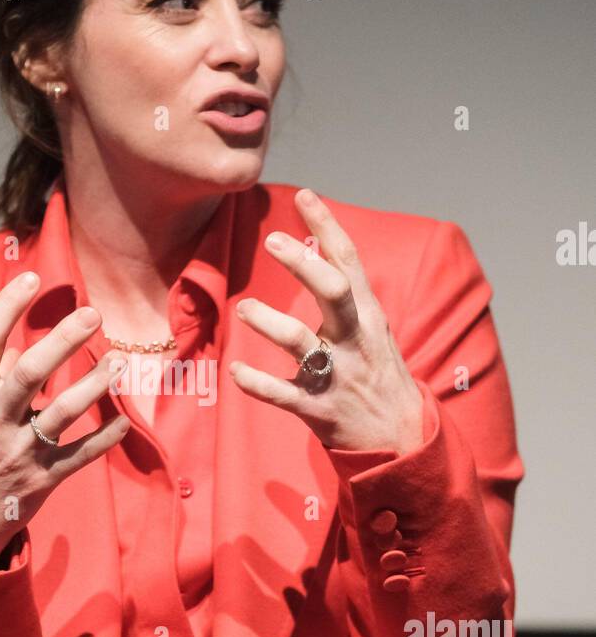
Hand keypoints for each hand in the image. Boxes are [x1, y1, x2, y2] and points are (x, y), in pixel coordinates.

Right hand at [0, 273, 128, 574]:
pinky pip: (82, 454)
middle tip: (92, 313)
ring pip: (64, 411)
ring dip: (95, 382)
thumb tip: (21, 343)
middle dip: (63, 339)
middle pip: (30, 370)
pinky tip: (125, 419)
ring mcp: (20, 452)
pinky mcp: (43, 480)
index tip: (32, 277)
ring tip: (119, 359)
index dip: (7, 304)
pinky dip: (106, 436)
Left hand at [229, 188, 424, 454]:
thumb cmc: (379, 376)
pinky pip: (283, 395)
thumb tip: (325, 250)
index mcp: (368, 316)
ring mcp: (337, 374)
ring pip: (301, 342)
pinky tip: (235, 373)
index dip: (328, 226)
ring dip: (270, 323)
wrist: (401, 440)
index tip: (305, 196)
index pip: (349, 261)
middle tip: (274, 240)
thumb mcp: (374, 330)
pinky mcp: (319, 408)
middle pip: (333, 292)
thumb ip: (350, 295)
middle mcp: (354, 340)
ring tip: (244, 308)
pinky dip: (258, 384)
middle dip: (304, 265)